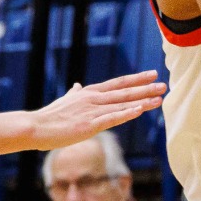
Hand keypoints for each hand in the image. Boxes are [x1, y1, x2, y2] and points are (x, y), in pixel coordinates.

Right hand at [29, 71, 166, 146]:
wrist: (36, 127)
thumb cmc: (50, 117)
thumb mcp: (64, 101)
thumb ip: (73, 94)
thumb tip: (76, 86)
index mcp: (89, 92)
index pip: (117, 83)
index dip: (136, 79)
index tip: (151, 74)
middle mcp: (93, 98)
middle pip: (124, 91)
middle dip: (146, 88)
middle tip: (164, 84)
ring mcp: (92, 111)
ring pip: (122, 104)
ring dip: (142, 101)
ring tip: (159, 98)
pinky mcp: (89, 125)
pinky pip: (112, 118)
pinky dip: (127, 113)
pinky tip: (140, 110)